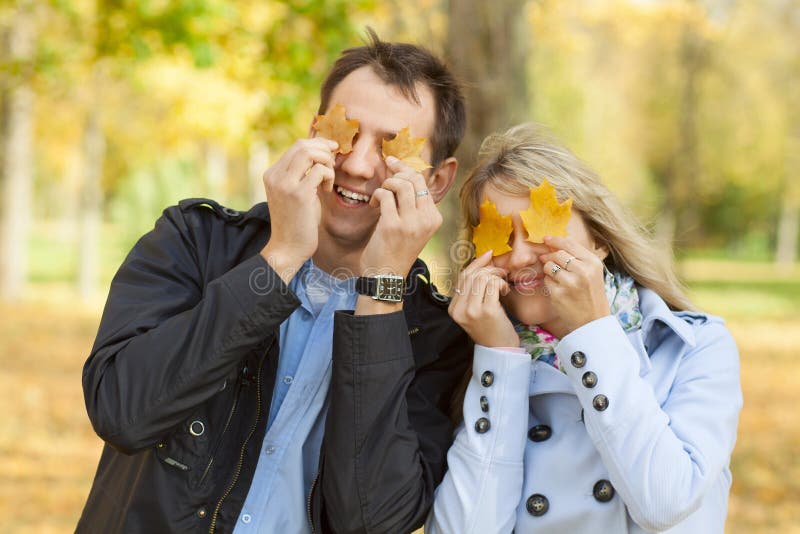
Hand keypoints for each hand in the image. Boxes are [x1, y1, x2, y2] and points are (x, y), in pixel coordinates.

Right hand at [259, 137, 336, 281]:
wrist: (288, 248)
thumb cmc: (296, 222)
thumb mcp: (295, 193)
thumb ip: (302, 174)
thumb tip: (321, 154)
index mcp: (272, 174)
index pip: (297, 146)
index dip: (318, 145)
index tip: (331, 152)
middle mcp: (275, 176)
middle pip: (303, 145)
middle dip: (324, 150)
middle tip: (334, 163)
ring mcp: (285, 184)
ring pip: (310, 153)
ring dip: (326, 162)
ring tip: (329, 179)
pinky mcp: (298, 194)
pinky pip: (320, 170)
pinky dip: (329, 177)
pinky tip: (328, 190)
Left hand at [358, 156, 441, 276]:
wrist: (386, 277)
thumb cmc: (396, 250)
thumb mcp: (414, 228)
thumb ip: (413, 205)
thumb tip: (402, 173)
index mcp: (434, 218)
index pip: (423, 183)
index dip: (406, 169)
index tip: (392, 163)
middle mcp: (426, 219)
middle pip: (414, 179)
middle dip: (396, 173)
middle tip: (385, 179)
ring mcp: (410, 223)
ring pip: (400, 184)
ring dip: (386, 184)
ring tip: (380, 195)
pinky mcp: (392, 226)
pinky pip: (385, 195)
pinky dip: (376, 195)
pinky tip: (373, 205)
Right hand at [448, 250, 517, 347]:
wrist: (500, 351)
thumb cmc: (491, 328)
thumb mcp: (475, 309)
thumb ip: (474, 289)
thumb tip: (484, 258)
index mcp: (453, 308)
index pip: (462, 276)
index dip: (477, 263)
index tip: (489, 255)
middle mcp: (459, 309)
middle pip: (472, 275)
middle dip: (490, 269)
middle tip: (501, 274)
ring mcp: (472, 310)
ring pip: (483, 278)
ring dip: (497, 277)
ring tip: (502, 287)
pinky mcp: (487, 311)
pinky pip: (494, 284)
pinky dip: (501, 284)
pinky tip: (505, 291)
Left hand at [538, 235, 609, 334]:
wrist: (593, 321)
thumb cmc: (591, 295)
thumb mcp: (593, 273)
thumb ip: (578, 258)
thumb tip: (555, 243)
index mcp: (593, 263)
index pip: (569, 244)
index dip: (555, 240)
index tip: (546, 239)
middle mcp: (583, 271)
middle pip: (557, 254)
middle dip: (549, 256)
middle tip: (545, 259)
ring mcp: (570, 283)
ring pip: (549, 266)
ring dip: (548, 270)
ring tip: (557, 278)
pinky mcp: (559, 294)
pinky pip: (546, 281)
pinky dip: (549, 283)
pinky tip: (558, 290)